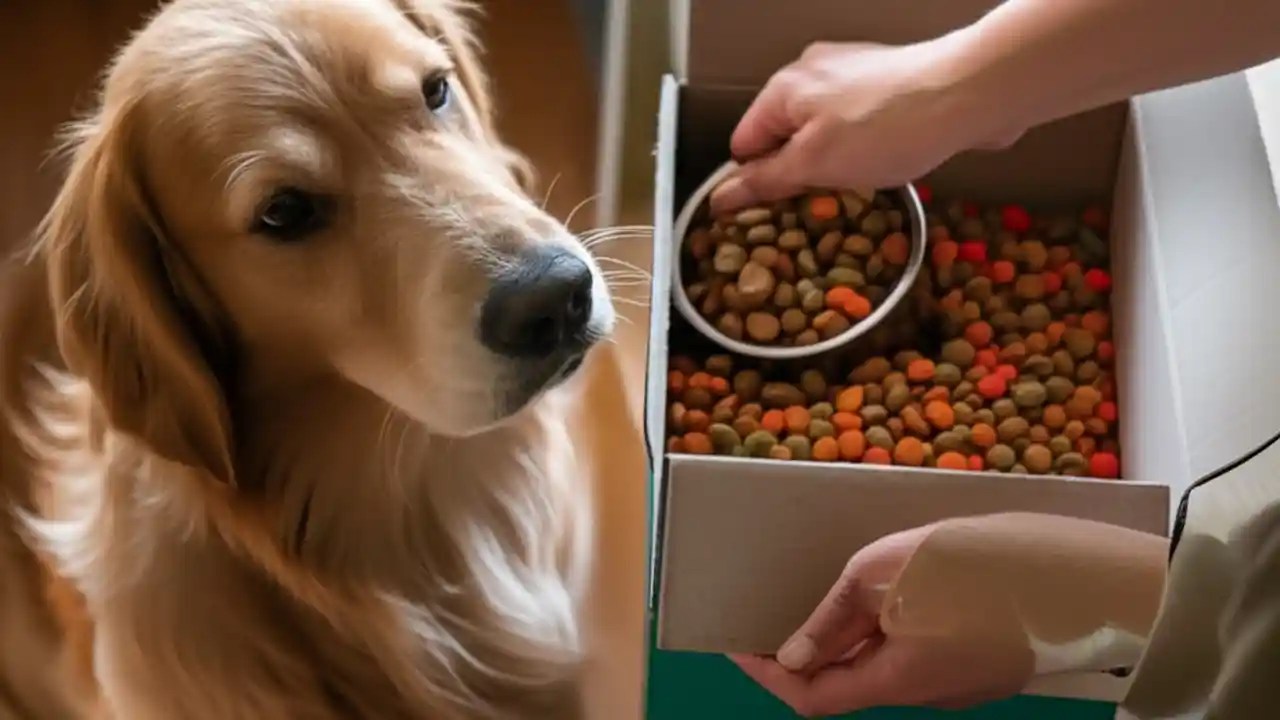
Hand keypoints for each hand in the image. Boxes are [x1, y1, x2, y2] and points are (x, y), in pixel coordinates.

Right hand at [709, 38, 1021, 214]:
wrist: (970, 92)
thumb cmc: (886, 128)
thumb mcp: (815, 164)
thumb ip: (766, 181)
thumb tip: (719, 198)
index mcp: (783, 88)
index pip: (744, 144)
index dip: (751, 183)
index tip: (766, 219)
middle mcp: (812, 73)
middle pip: (784, 137)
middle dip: (794, 174)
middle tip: (812, 212)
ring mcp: (854, 75)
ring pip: (823, 132)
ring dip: (832, 165)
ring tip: (853, 194)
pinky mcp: (890, 84)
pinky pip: (859, 125)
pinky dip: (863, 150)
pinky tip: (884, 166)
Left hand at [730, 524, 1033, 717]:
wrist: (1086, 575)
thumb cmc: (979, 564)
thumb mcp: (885, 572)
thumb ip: (834, 619)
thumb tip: (794, 658)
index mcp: (897, 680)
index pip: (813, 698)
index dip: (770, 673)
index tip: (740, 643)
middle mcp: (928, 695)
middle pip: (850, 683)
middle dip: (809, 652)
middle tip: (779, 611)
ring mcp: (963, 685)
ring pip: (887, 669)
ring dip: (852, 640)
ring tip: (829, 595)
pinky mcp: (987, 666)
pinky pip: (922, 656)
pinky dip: (891, 634)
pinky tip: (891, 596)